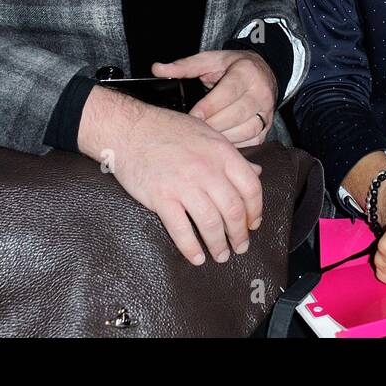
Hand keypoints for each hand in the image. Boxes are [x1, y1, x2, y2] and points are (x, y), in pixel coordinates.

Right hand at [78, 87, 263, 266]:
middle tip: (240, 246)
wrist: (129, 129)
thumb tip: (256, 172)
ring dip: (218, 244)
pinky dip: (191, 248)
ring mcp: (184, 184)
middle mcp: (207, 170)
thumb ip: (232, 155)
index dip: (255, 210)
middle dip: (239, 234)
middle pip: (233, 210)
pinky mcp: (161, 198)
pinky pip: (181, 230)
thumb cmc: (167, 129)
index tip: (253, 224)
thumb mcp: (207, 133)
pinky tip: (196, 257)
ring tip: (221, 255)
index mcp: (222, 153)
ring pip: (211, 223)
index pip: (250, 188)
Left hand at [152, 49, 276, 146]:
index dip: (207, 108)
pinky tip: (221, 144)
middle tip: (194, 131)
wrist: (263, 71)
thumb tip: (157, 69)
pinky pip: (252, 141)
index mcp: (246, 73)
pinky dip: (235, 144)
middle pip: (236, 115)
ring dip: (224, 137)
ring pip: (246, 130)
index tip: (191, 116)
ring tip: (206, 137)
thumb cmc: (232, 67)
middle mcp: (261, 92)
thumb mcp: (209, 60)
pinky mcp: (267, 127)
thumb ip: (184, 66)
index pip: (226, 93)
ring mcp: (266, 111)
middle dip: (212, 125)